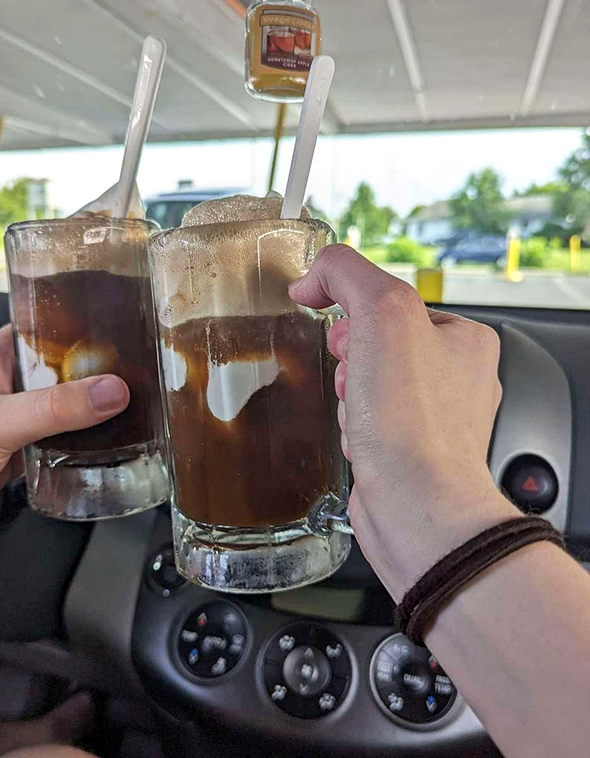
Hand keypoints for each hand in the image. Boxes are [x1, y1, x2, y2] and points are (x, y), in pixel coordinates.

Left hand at [0, 327, 128, 548]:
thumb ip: (54, 408)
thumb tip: (110, 391)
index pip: (49, 328)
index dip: (85, 327)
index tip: (123, 330)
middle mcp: (8, 384)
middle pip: (65, 371)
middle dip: (98, 374)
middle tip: (137, 375)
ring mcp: (15, 418)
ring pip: (65, 407)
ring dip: (92, 412)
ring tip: (132, 408)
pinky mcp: (19, 451)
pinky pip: (60, 441)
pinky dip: (81, 444)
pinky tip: (104, 447)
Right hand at [290, 244, 517, 600]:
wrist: (416, 506)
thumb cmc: (414, 422)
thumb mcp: (382, 314)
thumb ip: (347, 273)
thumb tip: (315, 276)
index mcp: (466, 337)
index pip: (390, 301)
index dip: (354, 317)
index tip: (342, 332)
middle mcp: (458, 376)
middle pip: (374, 343)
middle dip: (350, 362)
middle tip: (356, 379)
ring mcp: (435, 417)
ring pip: (365, 384)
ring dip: (350, 397)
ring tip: (362, 416)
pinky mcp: (412, 451)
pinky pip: (366, 422)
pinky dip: (354, 429)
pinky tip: (363, 442)